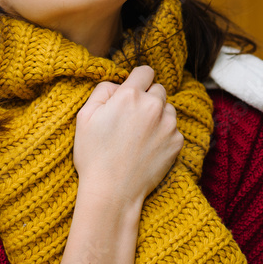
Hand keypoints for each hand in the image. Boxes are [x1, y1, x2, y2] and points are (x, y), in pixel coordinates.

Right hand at [72, 65, 182, 205]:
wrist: (112, 192)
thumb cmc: (93, 155)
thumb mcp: (85, 116)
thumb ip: (103, 90)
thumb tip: (119, 84)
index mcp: (130, 95)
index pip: (145, 71)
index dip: (138, 79)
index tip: (134, 89)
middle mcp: (153, 106)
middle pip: (158, 89)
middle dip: (148, 98)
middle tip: (132, 118)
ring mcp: (168, 125)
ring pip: (168, 109)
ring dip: (158, 116)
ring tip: (139, 135)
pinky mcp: (177, 142)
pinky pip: (173, 129)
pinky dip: (164, 135)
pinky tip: (147, 148)